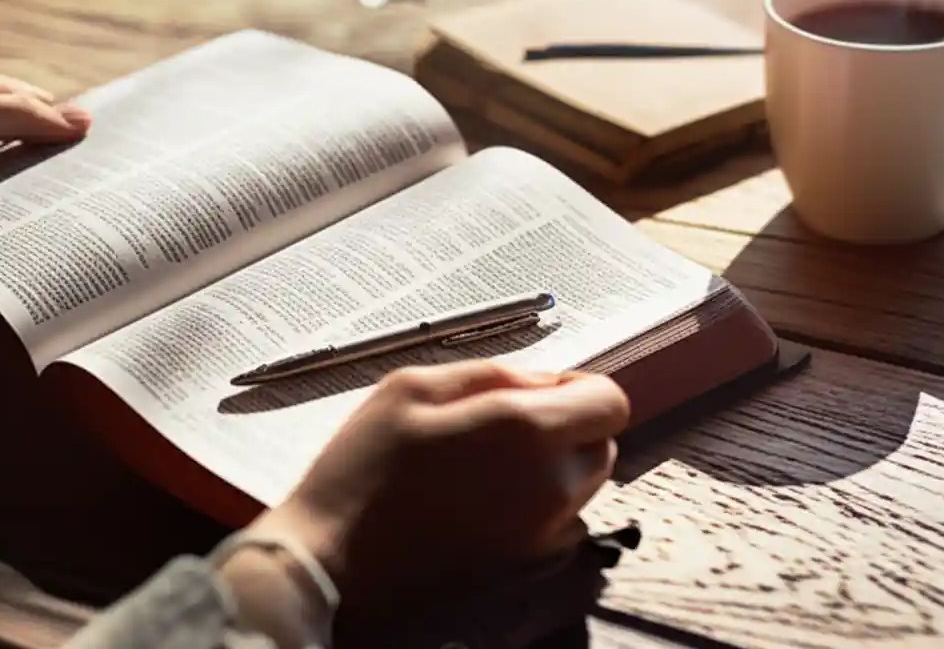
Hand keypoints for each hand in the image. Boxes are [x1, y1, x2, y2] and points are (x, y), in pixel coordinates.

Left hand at [0, 60, 89, 226]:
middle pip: (30, 132)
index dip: (64, 130)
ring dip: (32, 187)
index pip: (39, 103)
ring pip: (14, 162)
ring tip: (59, 213)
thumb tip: (85, 120)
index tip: (94, 166)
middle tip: (82, 194)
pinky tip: (22, 221)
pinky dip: (10, 202)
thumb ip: (16, 114)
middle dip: (52, 159)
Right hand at [232, 360, 629, 618]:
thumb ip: (492, 374)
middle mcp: (552, 488)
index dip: (581, 388)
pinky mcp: (528, 569)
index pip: (610, 402)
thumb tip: (544, 382)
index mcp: (527, 432)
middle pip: (602, 445)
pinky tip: (482, 504)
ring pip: (583, 487)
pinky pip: (559, 525)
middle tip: (505, 427)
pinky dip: (539, 509)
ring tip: (488, 466)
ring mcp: (545, 536)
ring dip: (555, 468)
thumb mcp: (412, 387)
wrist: (333, 566)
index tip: (542, 391)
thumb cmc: (362, 470)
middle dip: (568, 427)